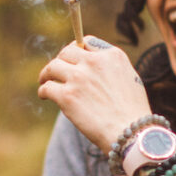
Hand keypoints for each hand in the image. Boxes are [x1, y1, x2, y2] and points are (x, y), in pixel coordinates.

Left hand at [36, 35, 152, 153]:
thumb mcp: (130, 78)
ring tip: (45, 81)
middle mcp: (94, 62)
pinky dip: (43, 91)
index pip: (86, 42)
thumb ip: (111, 68)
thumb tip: (91, 66)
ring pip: (53, 67)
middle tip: (56, 71)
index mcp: (112, 56)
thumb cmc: (132, 112)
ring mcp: (79, 78)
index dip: (76, 50)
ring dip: (47, 74)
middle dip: (60, 60)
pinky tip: (45, 96)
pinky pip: (47, 87)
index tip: (72, 60)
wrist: (130, 133)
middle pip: (66, 52)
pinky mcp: (67, 96)